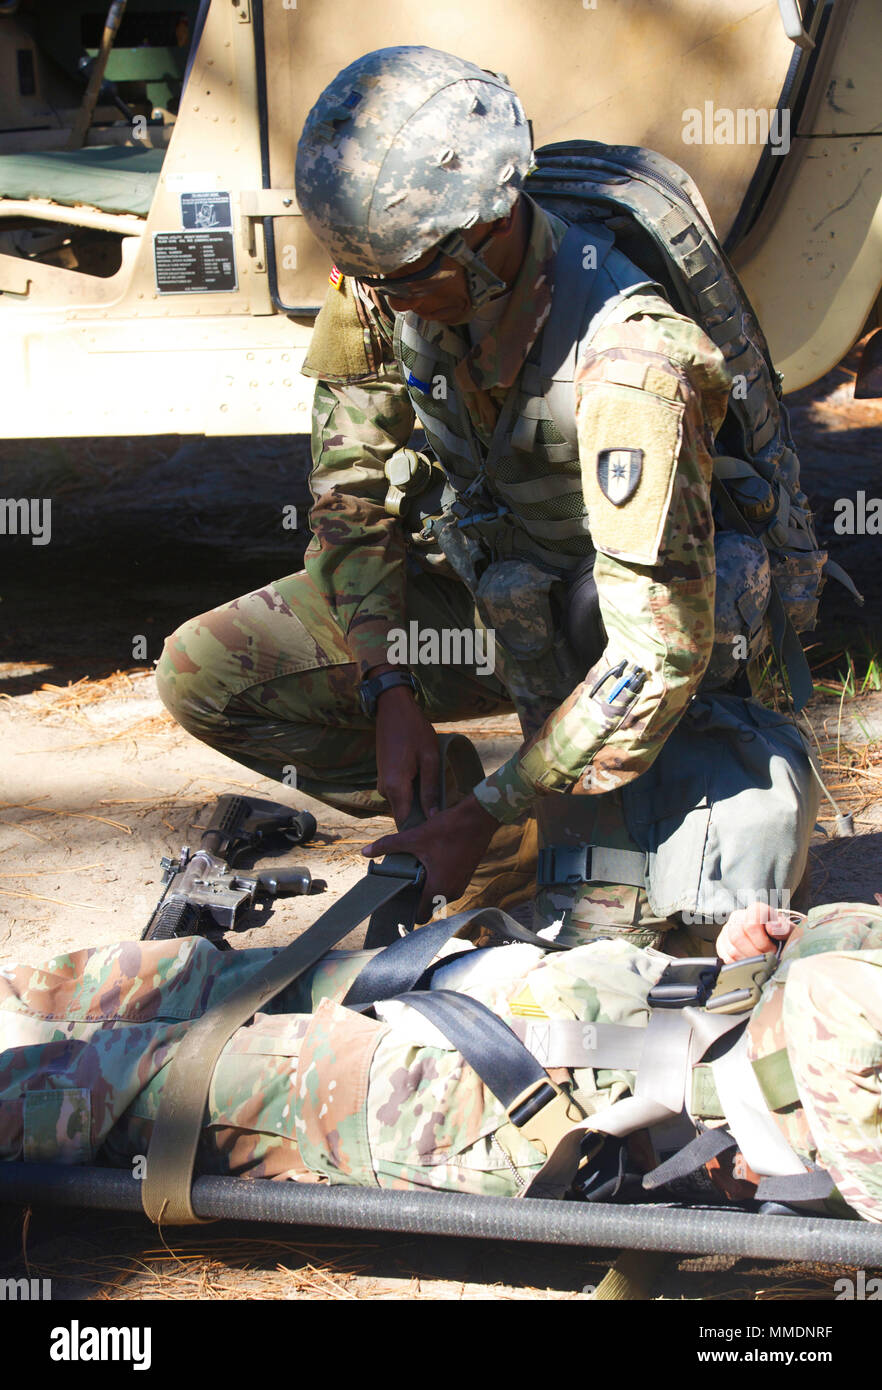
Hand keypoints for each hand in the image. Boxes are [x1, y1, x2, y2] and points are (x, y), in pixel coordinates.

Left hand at [361, 793, 498, 921]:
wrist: (479, 818)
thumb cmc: (450, 829)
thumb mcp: (415, 837)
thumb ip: (389, 845)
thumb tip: (365, 851)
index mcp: (439, 888)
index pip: (420, 915)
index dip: (406, 912)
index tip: (396, 903)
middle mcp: (452, 891)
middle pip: (428, 904)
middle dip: (415, 895)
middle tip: (403, 880)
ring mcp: (461, 883)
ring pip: (438, 893)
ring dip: (428, 885)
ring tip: (416, 868)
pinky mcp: (465, 874)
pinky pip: (447, 883)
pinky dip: (438, 877)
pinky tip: (430, 861)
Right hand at [371, 672, 440, 825]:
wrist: (392, 709)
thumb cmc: (414, 731)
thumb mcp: (429, 759)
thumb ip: (430, 790)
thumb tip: (433, 816)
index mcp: (396, 787)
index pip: (405, 822)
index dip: (420, 830)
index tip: (438, 834)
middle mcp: (385, 789)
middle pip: (404, 814)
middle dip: (422, 817)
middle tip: (445, 817)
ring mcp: (382, 782)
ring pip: (402, 802)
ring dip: (418, 803)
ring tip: (439, 798)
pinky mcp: (384, 776)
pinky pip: (399, 792)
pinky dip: (411, 792)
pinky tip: (426, 783)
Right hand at [716, 902, 794, 963]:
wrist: (777, 942)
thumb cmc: (783, 937)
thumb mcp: (789, 931)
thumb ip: (783, 928)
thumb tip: (771, 928)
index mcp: (755, 910)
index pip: (751, 923)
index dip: (763, 940)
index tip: (774, 948)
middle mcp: (738, 917)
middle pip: (737, 936)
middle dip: (754, 952)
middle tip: (767, 958)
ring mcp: (727, 931)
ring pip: (731, 949)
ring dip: (748, 960)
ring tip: (761, 962)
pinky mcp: (722, 945)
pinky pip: (726, 958)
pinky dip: (740, 965)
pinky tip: (751, 964)